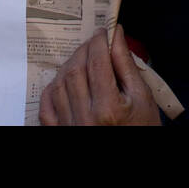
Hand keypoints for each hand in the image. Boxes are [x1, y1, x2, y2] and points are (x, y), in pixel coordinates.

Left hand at [39, 28, 158, 125]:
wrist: (133, 155)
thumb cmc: (142, 128)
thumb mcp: (142, 97)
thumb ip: (126, 65)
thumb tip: (116, 36)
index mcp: (108, 109)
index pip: (97, 62)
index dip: (99, 42)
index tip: (103, 32)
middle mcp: (85, 118)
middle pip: (75, 70)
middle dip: (84, 50)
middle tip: (94, 42)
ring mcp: (70, 126)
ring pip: (58, 84)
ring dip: (69, 66)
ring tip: (82, 59)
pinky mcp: (60, 132)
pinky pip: (46, 107)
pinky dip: (52, 89)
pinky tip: (63, 81)